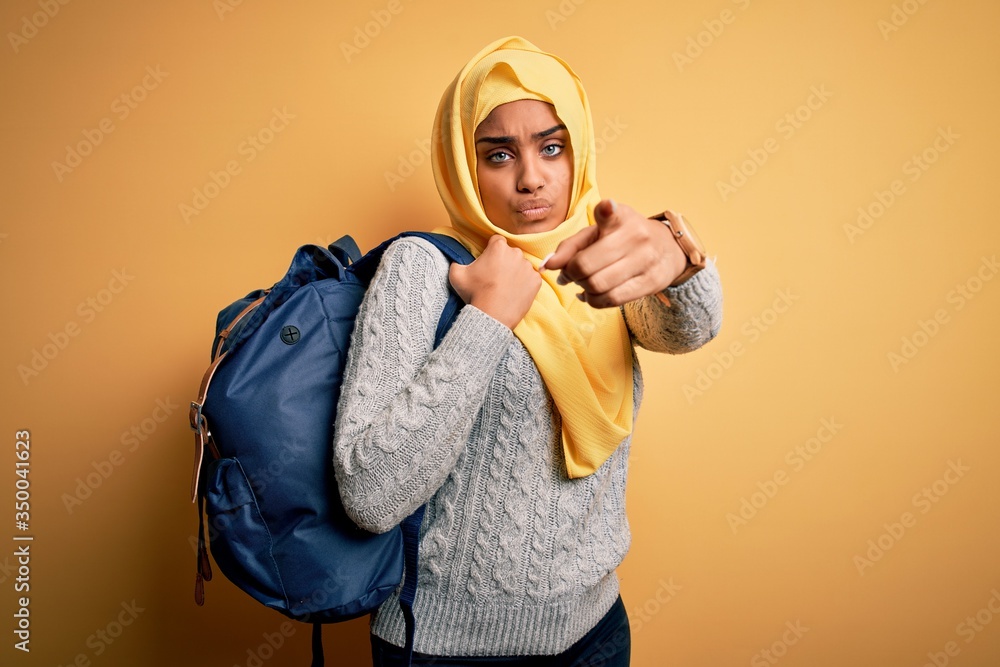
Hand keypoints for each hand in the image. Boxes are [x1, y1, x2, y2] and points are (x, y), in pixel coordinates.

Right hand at [449, 235, 541, 328]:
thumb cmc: (474, 294)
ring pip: (521, 265)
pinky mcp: (536, 280)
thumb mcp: (456, 275)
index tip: (488, 262)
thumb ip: (457, 262)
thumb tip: (457, 259)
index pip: (496, 241)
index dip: (491, 250)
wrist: (492, 315)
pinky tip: (515, 292)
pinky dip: (525, 284)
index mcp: (498, 247)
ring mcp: (528, 267)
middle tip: (495, 277)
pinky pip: (531, 278)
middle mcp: (516, 253)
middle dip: (504, 261)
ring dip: (515, 272)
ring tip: (505, 287)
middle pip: (510, 252)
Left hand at [540, 199, 687, 307]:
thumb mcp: (596, 233)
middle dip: (571, 274)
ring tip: (583, 283)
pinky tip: (591, 295)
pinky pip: (612, 299)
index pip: (611, 213)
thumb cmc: (621, 238)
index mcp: (620, 216)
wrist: (666, 249)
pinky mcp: (651, 282)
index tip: (607, 207)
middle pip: (587, 265)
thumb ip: (569, 247)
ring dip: (583, 289)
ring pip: (598, 285)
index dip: (607, 210)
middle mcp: (636, 236)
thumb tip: (547, 266)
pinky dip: (594, 301)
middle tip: (571, 274)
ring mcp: (646, 260)